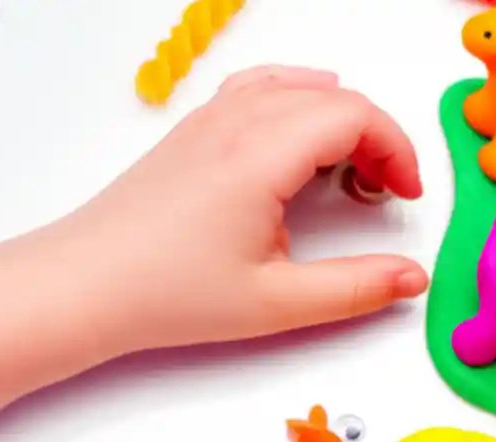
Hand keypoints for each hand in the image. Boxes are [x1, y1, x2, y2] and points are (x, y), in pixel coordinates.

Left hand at [48, 65, 428, 354]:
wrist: (83, 285)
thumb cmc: (165, 292)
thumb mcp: (276, 303)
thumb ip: (355, 288)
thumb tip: (412, 276)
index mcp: (261, 155)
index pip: (354, 115)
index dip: (397, 148)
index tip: (406, 195)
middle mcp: (235, 122)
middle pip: (332, 96)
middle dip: (375, 136)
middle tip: (387, 191)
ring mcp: (209, 119)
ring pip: (296, 84)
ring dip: (338, 117)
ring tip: (350, 167)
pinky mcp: (192, 131)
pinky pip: (259, 88)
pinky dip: (298, 103)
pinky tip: (301, 138)